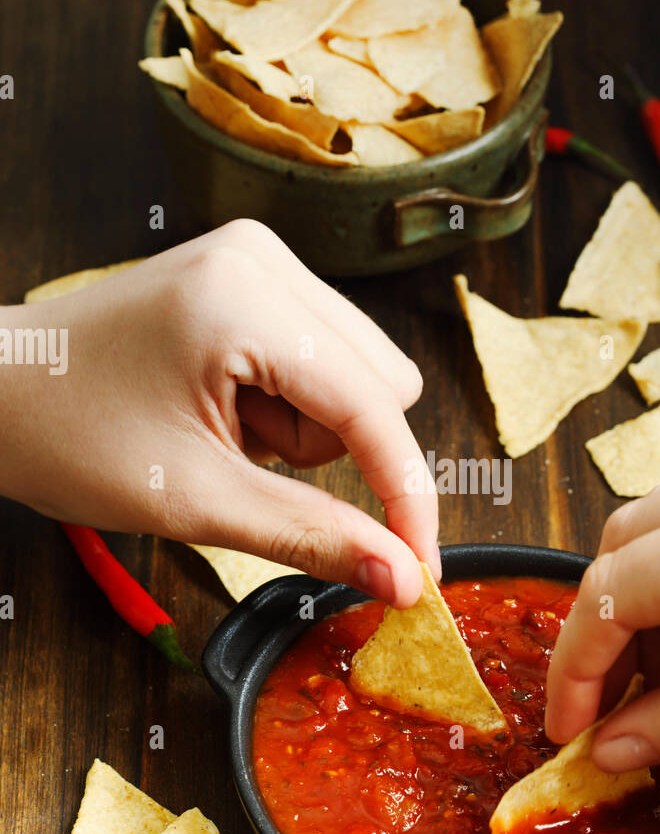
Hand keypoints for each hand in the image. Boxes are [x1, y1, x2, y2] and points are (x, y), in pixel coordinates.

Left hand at [0, 220, 438, 605]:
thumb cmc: (68, 437)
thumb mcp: (194, 501)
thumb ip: (311, 535)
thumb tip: (399, 576)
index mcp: (245, 299)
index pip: (374, 406)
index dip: (406, 495)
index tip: (417, 568)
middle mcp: (265, 258)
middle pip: (383, 384)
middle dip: (332, 448)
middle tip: (242, 463)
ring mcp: (259, 257)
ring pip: (360, 373)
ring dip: (309, 428)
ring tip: (223, 434)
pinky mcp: (252, 273)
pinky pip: (326, 357)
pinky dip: (291, 403)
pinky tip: (226, 407)